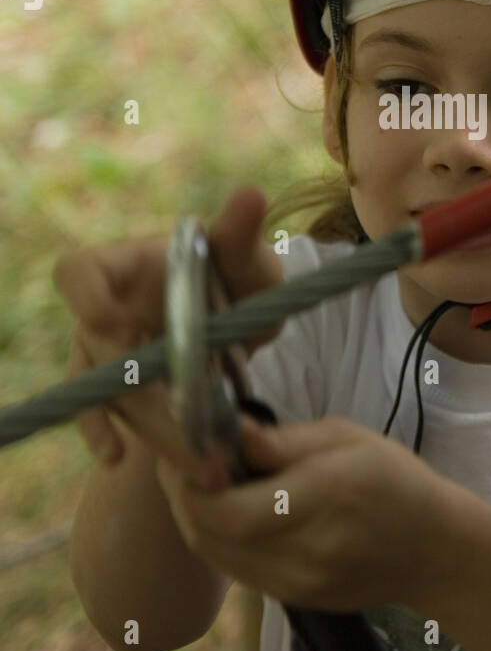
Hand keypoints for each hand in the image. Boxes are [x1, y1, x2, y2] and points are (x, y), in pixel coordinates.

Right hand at [53, 186, 284, 471]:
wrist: (239, 326)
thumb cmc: (235, 276)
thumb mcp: (247, 258)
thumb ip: (241, 234)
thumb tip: (252, 194)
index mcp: (126, 265)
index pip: (79, 272)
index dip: (86, 298)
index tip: (117, 324)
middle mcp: (105, 308)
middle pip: (97, 345)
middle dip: (129, 378)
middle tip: (173, 404)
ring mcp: (105, 353)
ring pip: (103, 387)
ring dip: (137, 419)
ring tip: (178, 448)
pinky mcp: (117, 390)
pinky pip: (101, 414)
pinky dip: (105, 435)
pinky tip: (116, 456)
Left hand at [155, 415, 462, 612]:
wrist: (434, 551)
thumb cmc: (394, 480)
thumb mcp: (346, 438)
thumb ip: (282, 440)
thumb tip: (226, 431)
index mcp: (324, 497)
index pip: (227, 508)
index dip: (191, 479)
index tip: (184, 444)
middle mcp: (304, 549)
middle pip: (208, 533)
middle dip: (182, 493)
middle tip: (178, 456)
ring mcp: (295, 583)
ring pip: (214, 553)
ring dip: (193, 514)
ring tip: (194, 477)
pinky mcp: (291, 598)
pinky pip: (234, 565)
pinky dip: (217, 534)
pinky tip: (223, 506)